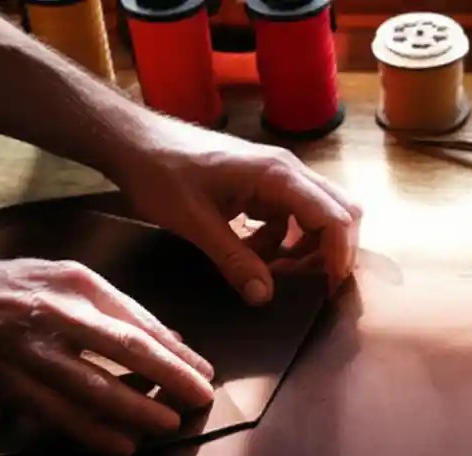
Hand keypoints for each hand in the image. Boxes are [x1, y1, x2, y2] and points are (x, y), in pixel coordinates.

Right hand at [0, 255, 215, 455]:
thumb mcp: (56, 276)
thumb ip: (109, 305)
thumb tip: (167, 337)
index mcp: (74, 281)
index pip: (139, 320)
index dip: (177, 350)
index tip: (204, 371)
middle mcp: (55, 310)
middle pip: (128, 350)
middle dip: (172, 377)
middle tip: (201, 399)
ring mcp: (29, 349)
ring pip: (96, 387)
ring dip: (138, 410)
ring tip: (168, 424)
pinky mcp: (6, 382)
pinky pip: (59, 414)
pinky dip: (94, 433)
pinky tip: (121, 444)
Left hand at [109, 114, 361, 304]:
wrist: (133, 142)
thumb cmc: (160, 173)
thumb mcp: (194, 223)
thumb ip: (233, 260)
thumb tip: (264, 297)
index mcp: (278, 175)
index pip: (334, 216)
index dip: (339, 256)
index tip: (326, 291)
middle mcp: (287, 172)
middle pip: (338, 213)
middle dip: (329, 253)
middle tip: (304, 285)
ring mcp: (275, 178)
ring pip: (316, 217)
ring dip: (302, 250)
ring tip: (269, 273)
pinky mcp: (261, 187)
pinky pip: (288, 219)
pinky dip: (279, 242)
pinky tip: (249, 255)